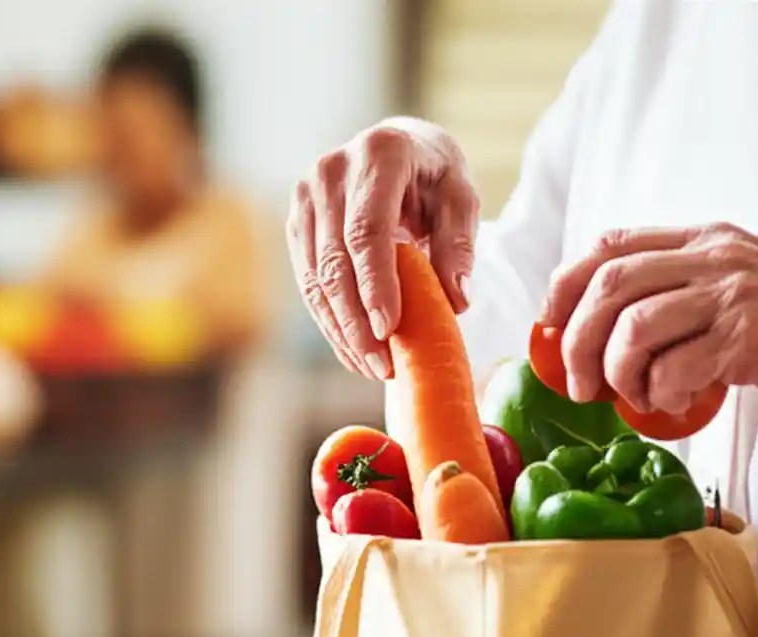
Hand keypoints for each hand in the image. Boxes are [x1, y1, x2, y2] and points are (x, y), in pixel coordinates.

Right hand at [287, 118, 479, 378]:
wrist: (398, 148)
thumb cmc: (434, 175)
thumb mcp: (461, 197)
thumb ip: (460, 244)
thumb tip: (456, 301)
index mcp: (379, 153)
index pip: (368, 229)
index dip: (375, 283)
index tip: (388, 329)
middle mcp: (331, 171)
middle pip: (335, 259)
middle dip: (355, 320)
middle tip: (381, 366)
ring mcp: (306, 197)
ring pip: (315, 277)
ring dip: (341, 329)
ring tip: (372, 367)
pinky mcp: (296, 223)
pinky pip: (308, 282)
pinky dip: (330, 321)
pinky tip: (353, 351)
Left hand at [538, 223, 757, 425]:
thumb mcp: (737, 283)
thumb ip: (680, 289)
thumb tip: (605, 327)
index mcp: (703, 239)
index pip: (609, 246)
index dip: (565, 286)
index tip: (549, 326)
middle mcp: (713, 257)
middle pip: (608, 286)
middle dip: (575, 341)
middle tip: (578, 386)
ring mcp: (733, 294)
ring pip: (633, 328)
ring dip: (616, 374)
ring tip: (632, 398)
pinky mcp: (752, 337)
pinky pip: (675, 368)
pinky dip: (658, 394)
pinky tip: (671, 405)